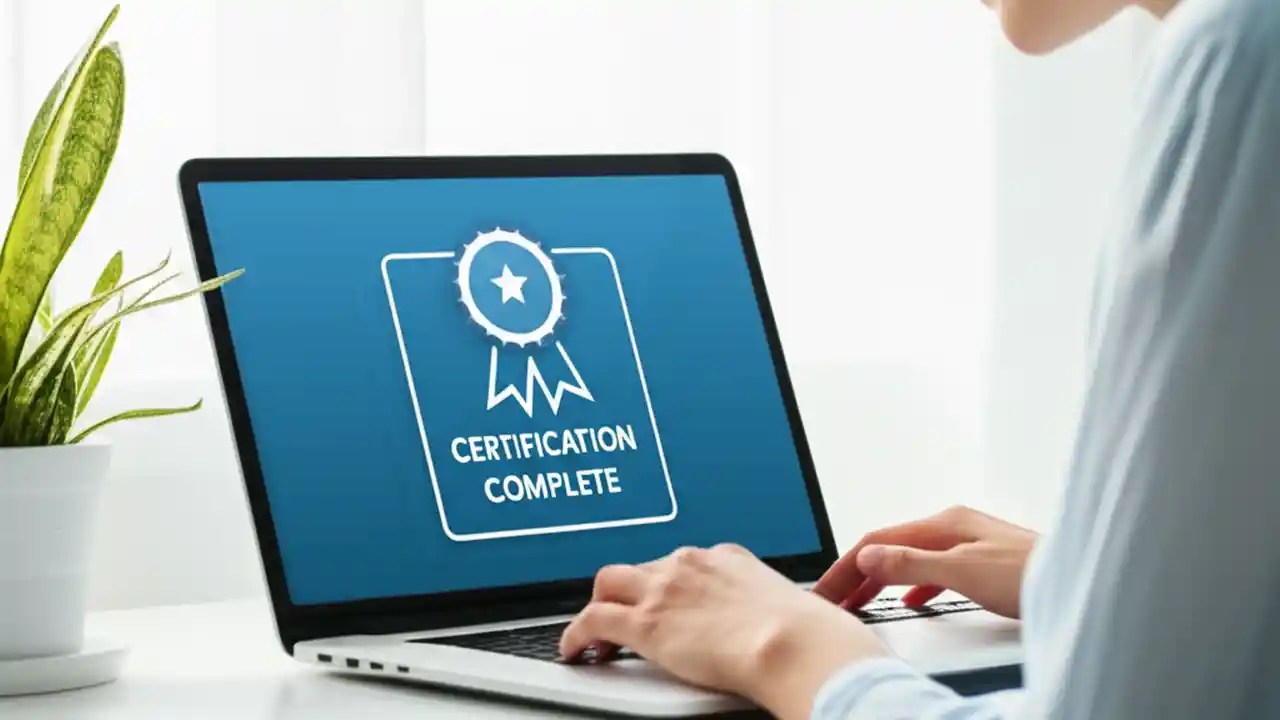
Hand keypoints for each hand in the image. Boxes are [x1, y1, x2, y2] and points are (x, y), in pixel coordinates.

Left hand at [560, 544, 887, 719]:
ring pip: (610, 582)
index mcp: (729, 559)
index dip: (672, 583)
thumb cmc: (808, 635)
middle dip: (634, 589)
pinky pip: (592, 620)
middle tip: (629, 614)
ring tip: (594, 632)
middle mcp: (692, 564)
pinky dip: (576, 635)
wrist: (794, 643)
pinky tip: (574, 651)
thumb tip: (802, 632)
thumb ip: (780, 615)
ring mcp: (665, 589)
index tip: (671, 599)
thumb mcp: (794, 611)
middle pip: (645, 567)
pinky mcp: (644, 621)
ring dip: (600, 604)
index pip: (687, 562)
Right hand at [813, 506, 1036, 618]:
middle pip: (891, 548)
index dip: (847, 566)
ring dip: (882, 580)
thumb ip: (911, 563)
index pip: (878, 540)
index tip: (827, 588)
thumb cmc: (1032, 574)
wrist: (1083, 582)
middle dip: (858, 574)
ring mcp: (970, 545)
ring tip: (861, 601)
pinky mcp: (985, 566)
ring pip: (910, 561)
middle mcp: (955, 528)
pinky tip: (914, 599)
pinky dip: (913, 585)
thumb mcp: (962, 570)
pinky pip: (933, 572)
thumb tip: (869, 556)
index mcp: (945, 523)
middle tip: (834, 598)